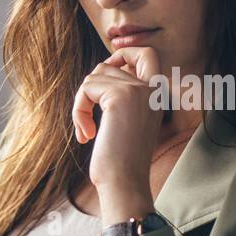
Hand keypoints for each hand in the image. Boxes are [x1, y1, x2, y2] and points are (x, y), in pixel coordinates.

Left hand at [72, 47, 164, 194]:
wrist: (124, 182)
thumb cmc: (120, 160)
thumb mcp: (126, 121)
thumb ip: (122, 96)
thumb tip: (104, 68)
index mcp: (157, 95)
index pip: (148, 54)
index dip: (123, 55)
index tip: (105, 81)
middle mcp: (152, 88)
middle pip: (109, 64)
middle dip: (91, 86)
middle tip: (88, 111)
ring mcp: (139, 89)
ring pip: (93, 77)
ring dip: (82, 104)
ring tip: (86, 130)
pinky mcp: (121, 95)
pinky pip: (86, 89)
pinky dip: (79, 111)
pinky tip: (86, 134)